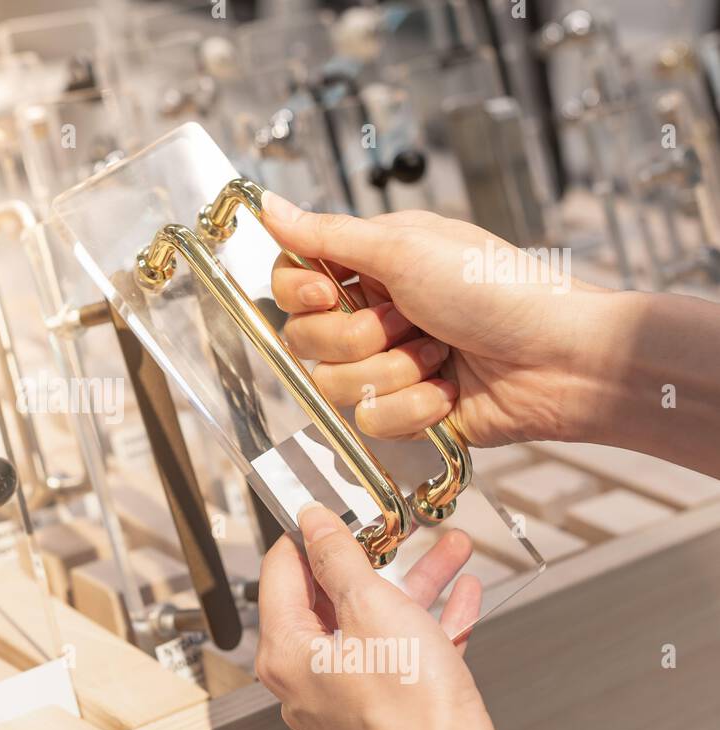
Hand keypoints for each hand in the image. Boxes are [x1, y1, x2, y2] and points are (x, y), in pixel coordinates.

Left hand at [255, 501, 545, 729]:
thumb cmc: (410, 714)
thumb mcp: (372, 608)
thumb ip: (340, 558)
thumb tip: (316, 523)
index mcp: (286, 653)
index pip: (280, 572)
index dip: (308, 533)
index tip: (332, 509)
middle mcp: (307, 679)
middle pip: (331, 597)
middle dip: (375, 557)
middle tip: (395, 528)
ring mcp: (346, 697)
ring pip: (375, 622)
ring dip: (413, 583)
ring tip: (447, 551)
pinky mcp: (385, 709)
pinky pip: (401, 653)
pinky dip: (427, 623)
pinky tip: (460, 598)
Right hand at [261, 194, 603, 447]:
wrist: (561, 361)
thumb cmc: (498, 290)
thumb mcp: (407, 248)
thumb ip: (328, 234)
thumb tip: (269, 204)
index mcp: (369, 266)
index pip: (290, 281)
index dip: (298, 293)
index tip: (329, 292)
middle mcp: (371, 315)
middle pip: (304, 339)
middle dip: (359, 337)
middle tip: (409, 320)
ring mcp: (387, 366)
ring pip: (333, 386)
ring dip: (394, 372)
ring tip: (440, 355)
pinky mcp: (404, 412)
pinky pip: (370, 423)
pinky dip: (414, 408)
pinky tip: (449, 392)